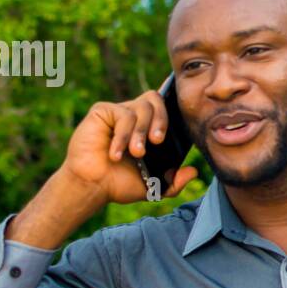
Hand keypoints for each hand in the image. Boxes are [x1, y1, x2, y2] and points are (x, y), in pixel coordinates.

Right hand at [62, 90, 198, 204]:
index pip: (166, 108)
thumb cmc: (119, 184)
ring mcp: (119, 112)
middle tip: (158, 141)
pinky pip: (122, 114)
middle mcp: (135, 117)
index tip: (180, 125)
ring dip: (140, 133)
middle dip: (161, 119)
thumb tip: (194, 171)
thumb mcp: (154, 187)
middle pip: (156, 100)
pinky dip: (122, 135)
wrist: (92, 187)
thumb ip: (175, 183)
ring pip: (141, 108)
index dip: (174, 109)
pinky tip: (115, 154)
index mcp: (149, 128)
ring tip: (136, 154)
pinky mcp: (103, 111)